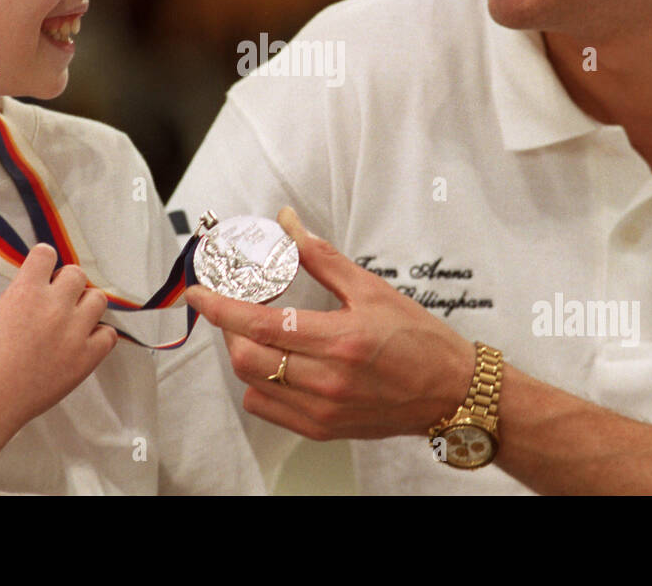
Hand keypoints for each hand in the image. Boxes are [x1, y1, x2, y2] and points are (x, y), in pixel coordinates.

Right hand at [0, 243, 116, 491]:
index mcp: (26, 292)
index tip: (43, 271)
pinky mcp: (87, 358)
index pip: (46, 254)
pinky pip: (108, 334)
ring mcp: (75, 332)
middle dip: (66, 283)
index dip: (43, 262)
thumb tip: (38, 288)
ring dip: (84, 305)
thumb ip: (20, 296)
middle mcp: (54, 307)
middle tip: (57, 300)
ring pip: (98, 299)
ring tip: (72, 319)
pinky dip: (98, 335)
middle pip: (77, 274)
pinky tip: (83, 341)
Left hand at [184, 208, 475, 440]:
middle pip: (248, 359)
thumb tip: (289, 224)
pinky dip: (261, 385)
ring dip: (245, 356)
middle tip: (238, 308)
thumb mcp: (372, 289)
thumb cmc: (419, 340)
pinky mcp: (322, 429)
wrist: (451, 391)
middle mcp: (328, 380)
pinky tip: (278, 365)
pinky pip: (270, 409)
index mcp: (340, 340)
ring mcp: (323, 410)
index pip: (262, 324)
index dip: (222, 308)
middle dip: (231, 330)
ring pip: (254, 385)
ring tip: (260, 335)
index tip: (200, 293)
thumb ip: (321, 258)